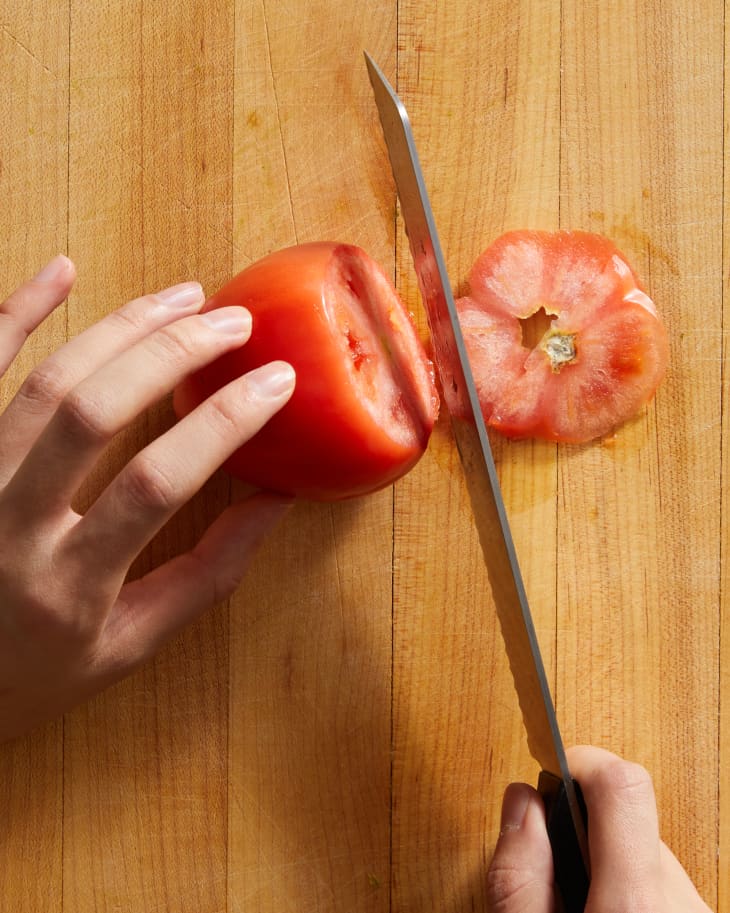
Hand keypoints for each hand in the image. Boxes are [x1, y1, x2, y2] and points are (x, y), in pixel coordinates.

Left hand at [0, 255, 295, 742]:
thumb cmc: (30, 675)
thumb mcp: (125, 649)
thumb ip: (203, 578)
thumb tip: (272, 504)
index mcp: (67, 585)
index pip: (158, 483)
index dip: (225, 422)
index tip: (275, 381)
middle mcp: (8, 526)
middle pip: (94, 413)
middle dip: (175, 354)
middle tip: (233, 322)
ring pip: (45, 383)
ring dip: (120, 328)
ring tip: (183, 298)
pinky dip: (15, 312)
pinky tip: (61, 272)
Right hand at [486, 745, 711, 911]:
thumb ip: (518, 875)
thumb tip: (522, 800)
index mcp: (634, 904)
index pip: (622, 782)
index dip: (582, 762)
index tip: (554, 772)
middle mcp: (680, 901)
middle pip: (630, 816)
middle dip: (585, 829)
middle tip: (554, 873)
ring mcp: (698, 910)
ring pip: (647, 850)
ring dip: (609, 863)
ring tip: (579, 906)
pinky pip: (665, 881)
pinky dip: (633, 889)